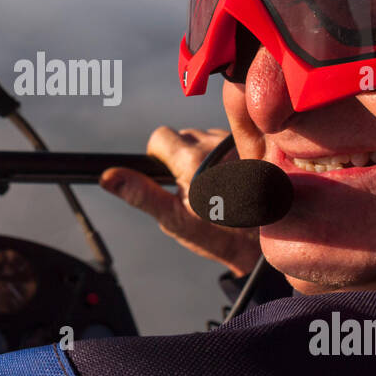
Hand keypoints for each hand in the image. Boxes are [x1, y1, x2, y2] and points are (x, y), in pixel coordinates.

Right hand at [101, 126, 260, 276]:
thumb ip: (140, 193)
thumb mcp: (174, 220)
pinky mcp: (254, 145)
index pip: (159, 137)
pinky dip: (224, 156)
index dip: (157, 156)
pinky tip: (233, 180)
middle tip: (194, 187)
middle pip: (182, 135)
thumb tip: (108, 177)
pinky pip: (226, 142)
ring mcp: (237, 144)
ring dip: (204, 155)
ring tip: (216, 186)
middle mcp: (215, 145)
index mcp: (191, 161)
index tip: (168, 176)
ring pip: (204, 138)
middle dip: (181, 156)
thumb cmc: (219, 234)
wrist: (268, 240)